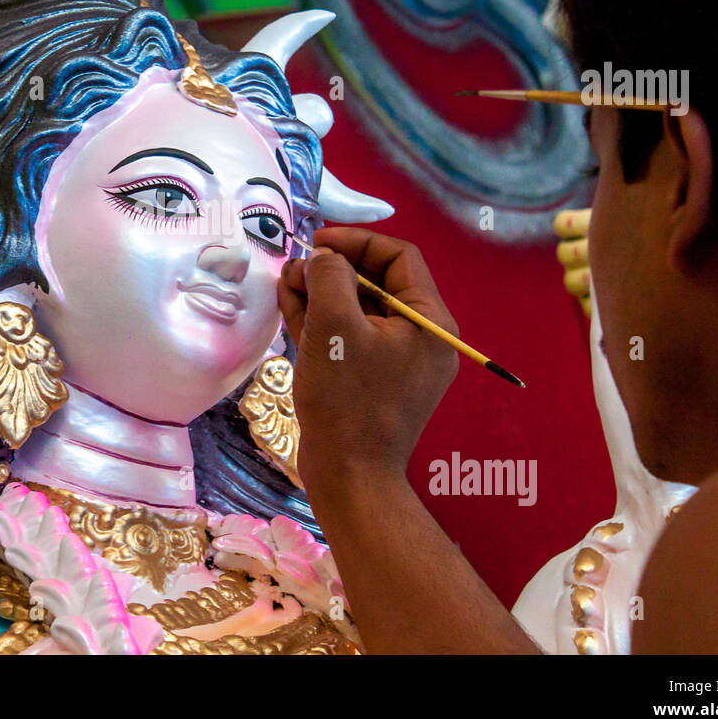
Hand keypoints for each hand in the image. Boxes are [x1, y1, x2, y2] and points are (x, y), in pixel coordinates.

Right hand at [277, 227, 459, 485]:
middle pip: (377, 283)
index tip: (317, 242)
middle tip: (296, 269)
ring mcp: (399, 363)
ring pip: (360, 310)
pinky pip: (353, 338)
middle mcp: (422, 338)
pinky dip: (325, 322)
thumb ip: (329, 278)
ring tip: (288, 286)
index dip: (356, 241)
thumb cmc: (347, 400)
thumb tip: (324, 258)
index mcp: (429, 322)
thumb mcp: (334, 328)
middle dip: (333, 270)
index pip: (399, 257)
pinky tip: (293, 309)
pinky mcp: (377, 382)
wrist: (349, 477)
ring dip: (323, 293)